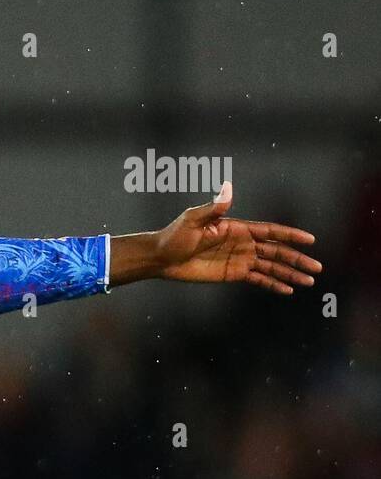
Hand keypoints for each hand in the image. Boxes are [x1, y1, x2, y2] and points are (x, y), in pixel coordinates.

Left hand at [153, 182, 321, 294]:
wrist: (161, 258)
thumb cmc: (174, 236)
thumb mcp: (193, 220)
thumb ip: (213, 207)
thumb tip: (228, 188)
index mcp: (237, 228)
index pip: (270, 232)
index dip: (290, 235)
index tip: (310, 240)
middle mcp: (243, 243)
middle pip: (277, 251)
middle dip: (297, 259)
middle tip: (317, 268)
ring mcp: (240, 259)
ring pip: (271, 267)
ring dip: (290, 274)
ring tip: (309, 282)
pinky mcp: (233, 273)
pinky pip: (258, 279)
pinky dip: (273, 284)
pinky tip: (288, 290)